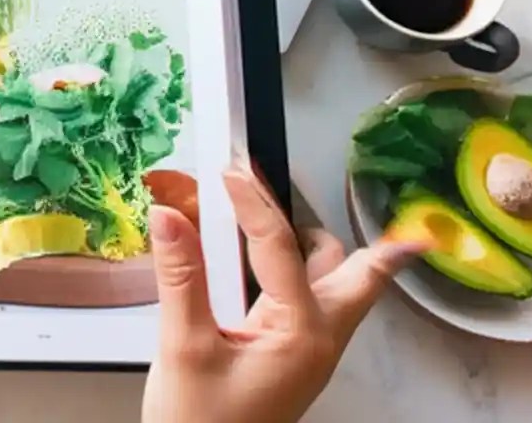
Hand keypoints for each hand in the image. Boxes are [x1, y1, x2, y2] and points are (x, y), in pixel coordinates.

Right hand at [142, 168, 425, 422]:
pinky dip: (300, 273)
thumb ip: (181, 277)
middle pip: (361, 273)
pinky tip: (271, 263)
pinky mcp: (292, 359)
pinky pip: (314, 304)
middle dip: (357, 233)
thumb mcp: (183, 347)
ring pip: (342, 287)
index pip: (279, 246)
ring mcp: (310, 352)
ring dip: (326, 250)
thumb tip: (170, 218)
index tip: (229, 172)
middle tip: (354, 204)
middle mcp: (319, 340)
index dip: (252, 202)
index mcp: (300, 334)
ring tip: (290, 217)